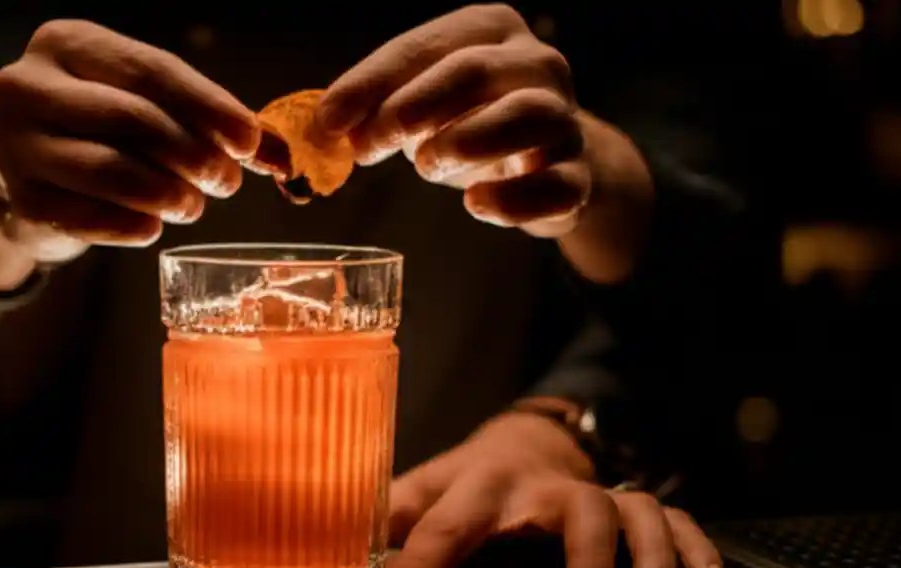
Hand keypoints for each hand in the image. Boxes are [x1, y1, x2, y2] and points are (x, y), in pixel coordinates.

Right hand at [0, 21, 259, 289]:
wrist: (36, 171)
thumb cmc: (105, 130)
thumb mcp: (151, 106)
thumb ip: (211, 122)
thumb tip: (282, 157)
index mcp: (67, 43)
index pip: (151, 70)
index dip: (207, 106)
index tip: (249, 140)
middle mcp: (28, 85)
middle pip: (131, 118)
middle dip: (192, 154)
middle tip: (225, 182)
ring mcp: (16, 144)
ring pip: (109, 169)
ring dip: (166, 193)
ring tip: (192, 206)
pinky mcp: (22, 198)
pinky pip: (89, 217)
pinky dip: (132, 225)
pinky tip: (153, 227)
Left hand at [316, 4, 652, 283]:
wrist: (549, 167)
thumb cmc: (472, 124)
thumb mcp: (421, 106)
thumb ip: (376, 110)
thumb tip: (322, 129)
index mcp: (490, 31)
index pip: (426, 46)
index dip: (371, 81)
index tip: (327, 120)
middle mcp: (536, 65)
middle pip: (475, 71)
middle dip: (411, 107)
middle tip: (368, 145)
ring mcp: (564, 120)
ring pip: (527, 115)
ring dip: (466, 142)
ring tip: (427, 166)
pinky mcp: (577, 177)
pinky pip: (556, 185)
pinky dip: (513, 198)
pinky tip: (476, 204)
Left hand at [384, 412, 726, 567]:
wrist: (524, 440)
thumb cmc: (467, 481)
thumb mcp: (423, 490)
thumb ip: (391, 519)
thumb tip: (341, 554)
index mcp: (480, 486)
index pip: (447, 522)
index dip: (422, 562)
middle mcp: (544, 491)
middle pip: (569, 512)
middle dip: (581, 557)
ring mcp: (595, 495)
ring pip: (633, 512)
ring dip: (646, 555)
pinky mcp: (632, 505)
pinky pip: (675, 519)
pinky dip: (695, 547)